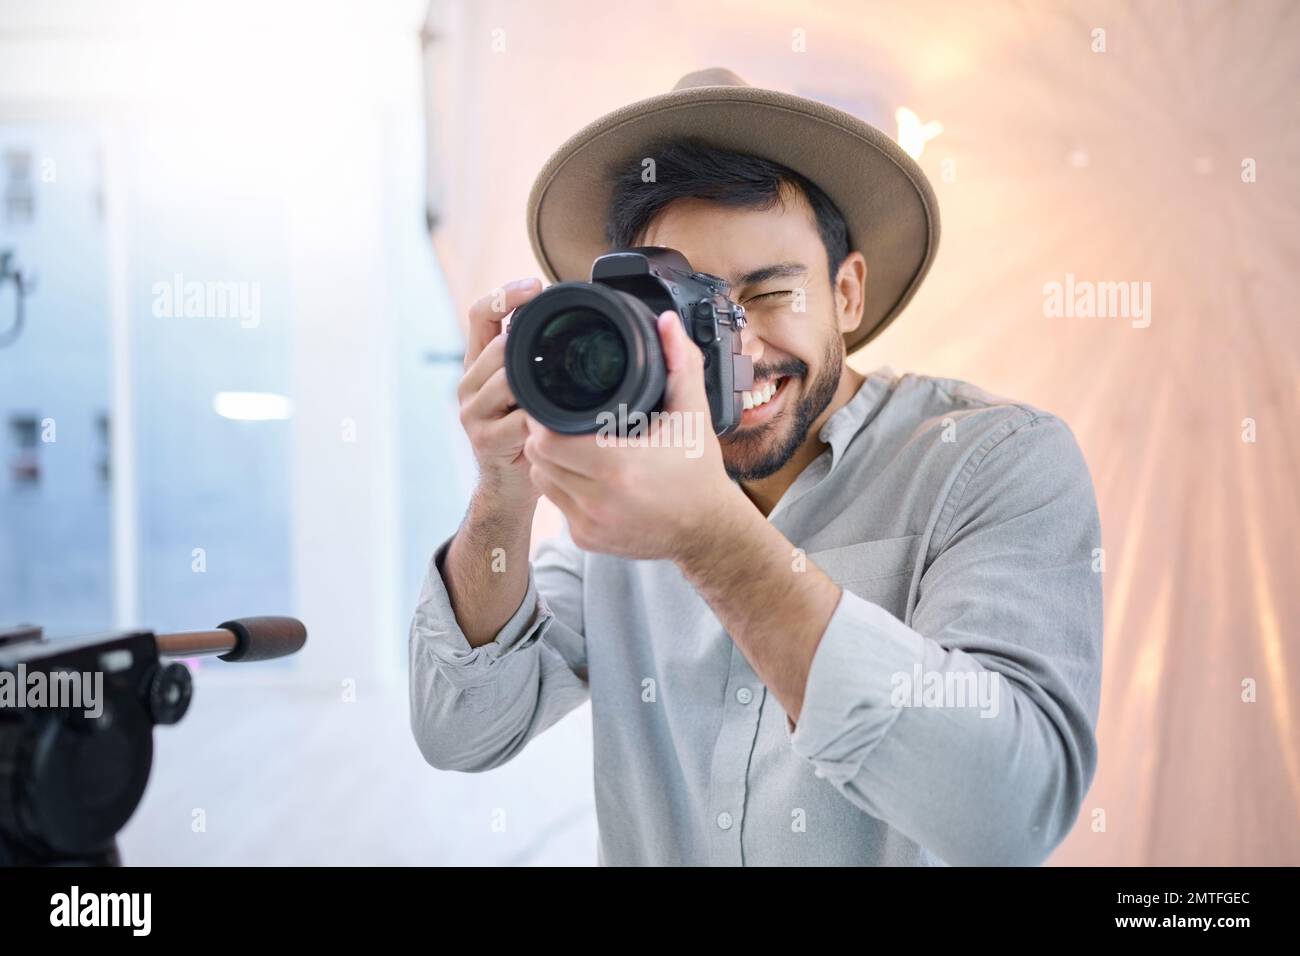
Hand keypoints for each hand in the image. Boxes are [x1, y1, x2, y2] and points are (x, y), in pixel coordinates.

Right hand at [456, 278, 543, 509]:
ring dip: (536, 381)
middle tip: (564, 345)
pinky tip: (557, 418)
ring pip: (506, 379)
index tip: (535, 286)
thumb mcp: (523, 390)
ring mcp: (473, 412)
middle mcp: (468, 384)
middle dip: (529, 344)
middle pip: (496, 346)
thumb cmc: (523, 433)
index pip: (480, 314)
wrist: (507, 487)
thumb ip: (532, 359)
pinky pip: (519, 419)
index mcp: (477, 364)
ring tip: (563, 385)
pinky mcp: (485, 439)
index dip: (505, 294)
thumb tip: (567, 320)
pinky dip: (541, 418)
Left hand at [523, 311, 748, 560]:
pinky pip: (556, 505)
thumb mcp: (693, 415)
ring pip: (542, 481)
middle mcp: (599, 500)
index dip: (544, 419)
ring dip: (549, 462)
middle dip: (543, 436)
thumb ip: (679, 366)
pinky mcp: (587, 539)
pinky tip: (584, 475)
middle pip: (539, 458)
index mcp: (619, 466)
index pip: (549, 439)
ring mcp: (590, 524)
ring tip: (573, 445)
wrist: (707, 531)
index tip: (553, 404)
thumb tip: (667, 323)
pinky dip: (562, 487)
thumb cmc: (698, 472)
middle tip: (559, 420)